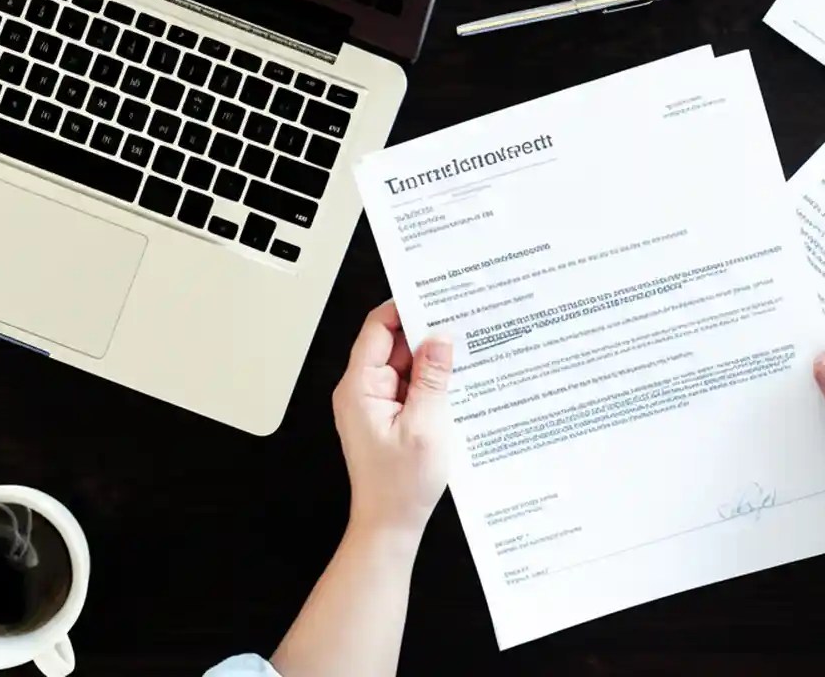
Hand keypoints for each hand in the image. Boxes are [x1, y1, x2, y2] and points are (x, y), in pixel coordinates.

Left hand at [333, 301, 454, 539]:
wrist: (390, 526)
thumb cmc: (400, 486)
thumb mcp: (425, 426)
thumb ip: (433, 378)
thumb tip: (440, 337)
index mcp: (359, 387)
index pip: (377, 328)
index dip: (405, 308)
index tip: (435, 296)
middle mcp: (362, 391)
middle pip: (392, 343)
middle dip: (426, 333)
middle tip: (461, 321)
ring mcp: (375, 404)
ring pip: (405, 365)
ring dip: (432, 360)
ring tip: (465, 353)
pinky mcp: (389, 417)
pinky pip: (411, 387)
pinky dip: (431, 382)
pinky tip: (456, 383)